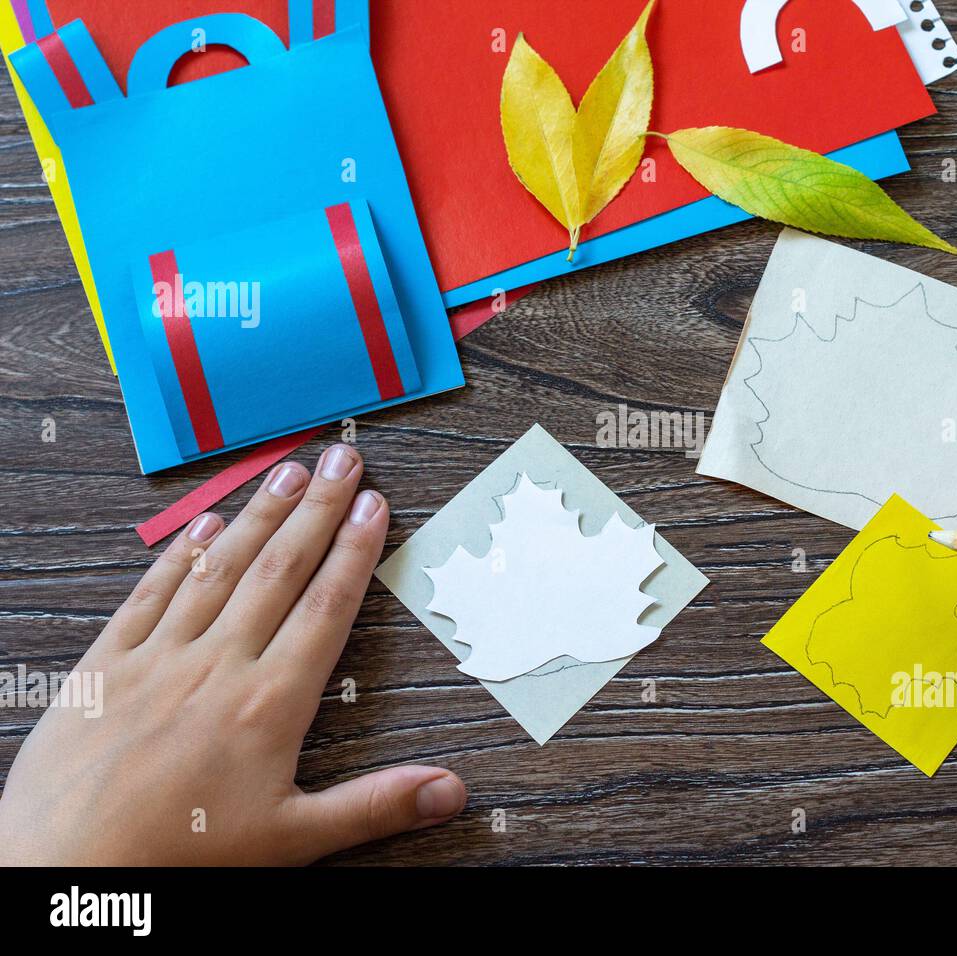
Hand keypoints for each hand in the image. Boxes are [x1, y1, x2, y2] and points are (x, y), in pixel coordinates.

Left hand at [0, 444, 465, 864]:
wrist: (66, 873)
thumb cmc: (180, 860)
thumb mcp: (292, 840)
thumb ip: (374, 806)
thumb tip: (450, 791)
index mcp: (268, 703)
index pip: (325, 607)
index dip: (354, 551)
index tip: (374, 506)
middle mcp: (217, 665)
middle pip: (278, 570)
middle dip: (317, 510)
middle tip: (343, 461)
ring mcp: (157, 658)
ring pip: (218, 569)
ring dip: (256, 515)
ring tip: (288, 472)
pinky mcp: (103, 665)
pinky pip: (149, 595)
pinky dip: (178, 555)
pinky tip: (201, 525)